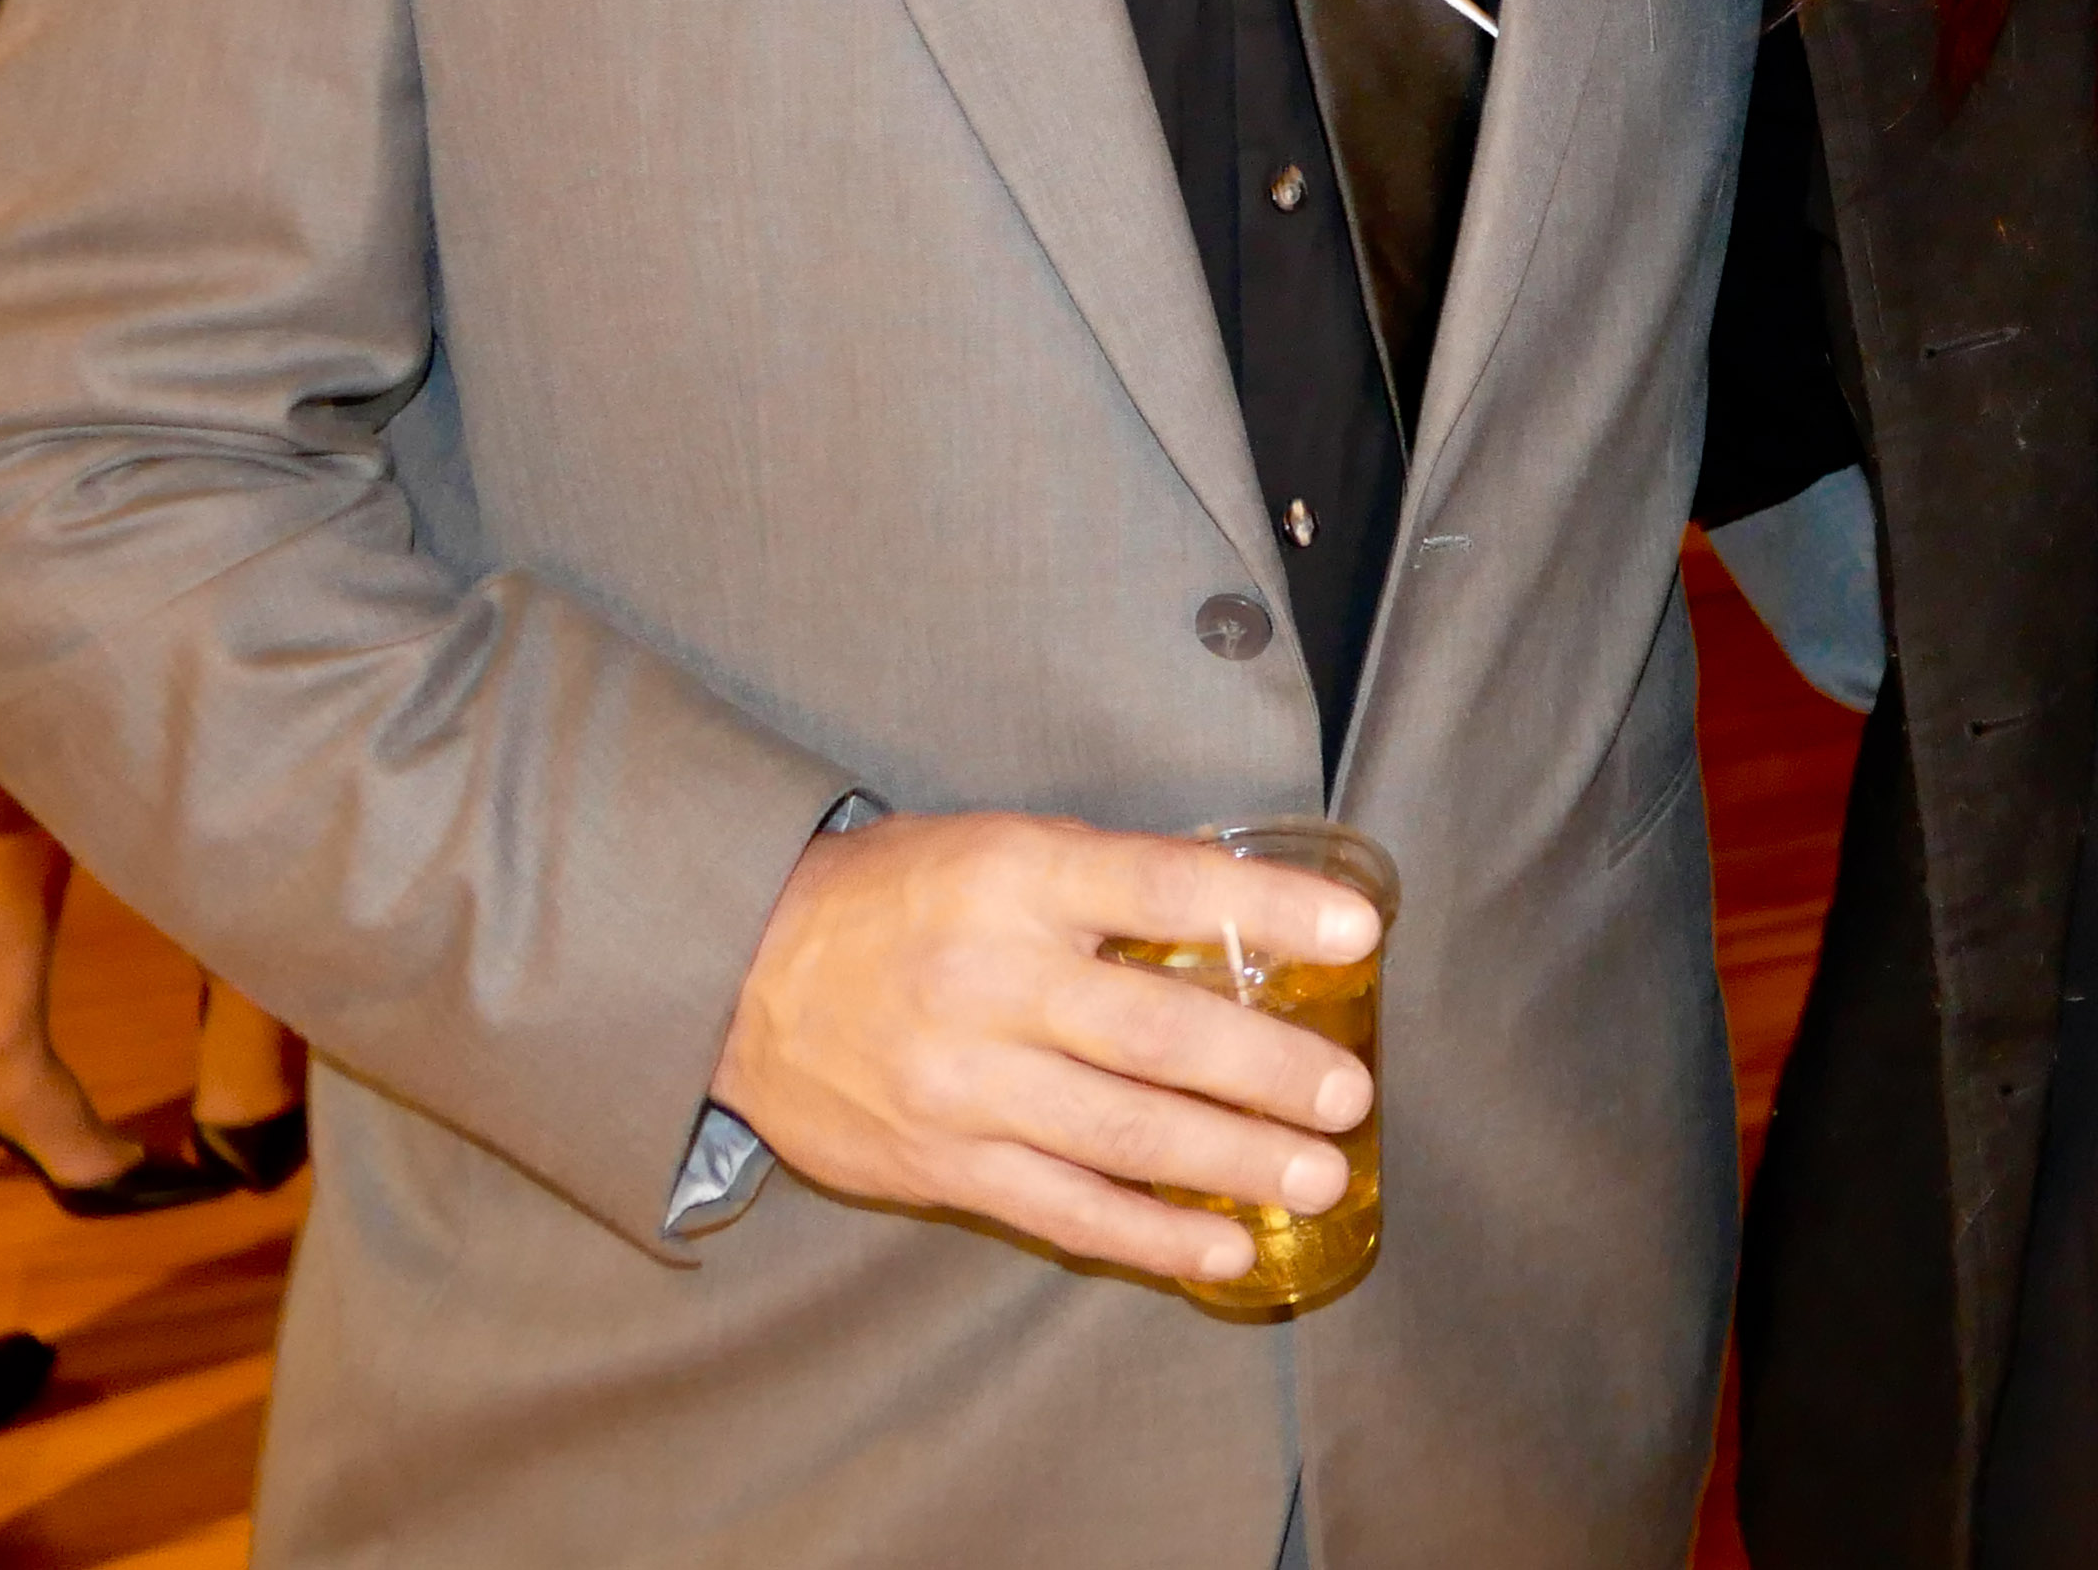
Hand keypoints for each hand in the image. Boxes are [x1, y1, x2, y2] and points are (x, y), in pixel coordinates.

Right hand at [706, 813, 1380, 1284]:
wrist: (736, 973)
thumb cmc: (897, 899)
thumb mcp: (1003, 848)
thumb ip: (1114, 877)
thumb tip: (1248, 898)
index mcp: (1019, 881)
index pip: (1167, 888)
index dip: (1271, 911)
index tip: (1361, 933)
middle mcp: (994, 983)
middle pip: (1159, 1035)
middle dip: (1268, 1071)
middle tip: (1350, 1097)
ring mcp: (966, 1085)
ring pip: (1124, 1136)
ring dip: (1233, 1164)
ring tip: (1317, 1178)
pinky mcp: (941, 1166)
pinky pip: (1064, 1210)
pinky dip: (1151, 1238)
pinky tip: (1223, 1250)